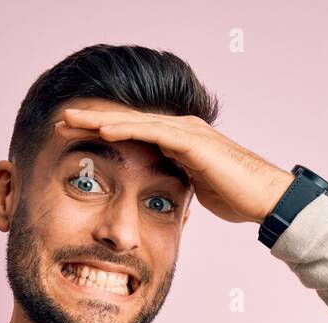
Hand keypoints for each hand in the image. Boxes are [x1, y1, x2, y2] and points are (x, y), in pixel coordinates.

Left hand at [55, 107, 295, 224]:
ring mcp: (187, 132)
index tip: (71, 137)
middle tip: (61, 119)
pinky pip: (154, 132)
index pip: (132, 132)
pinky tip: (103, 129)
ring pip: (135, 120)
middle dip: (93, 119)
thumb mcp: (194, 189)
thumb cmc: (236, 197)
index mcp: (178, 141)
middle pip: (128, 120)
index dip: (101, 132)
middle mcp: (180, 129)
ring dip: (101, 119)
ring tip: (71, 119)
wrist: (266, 199)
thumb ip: (175, 183)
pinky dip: (127, 129)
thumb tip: (160, 195)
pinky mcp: (194, 142)